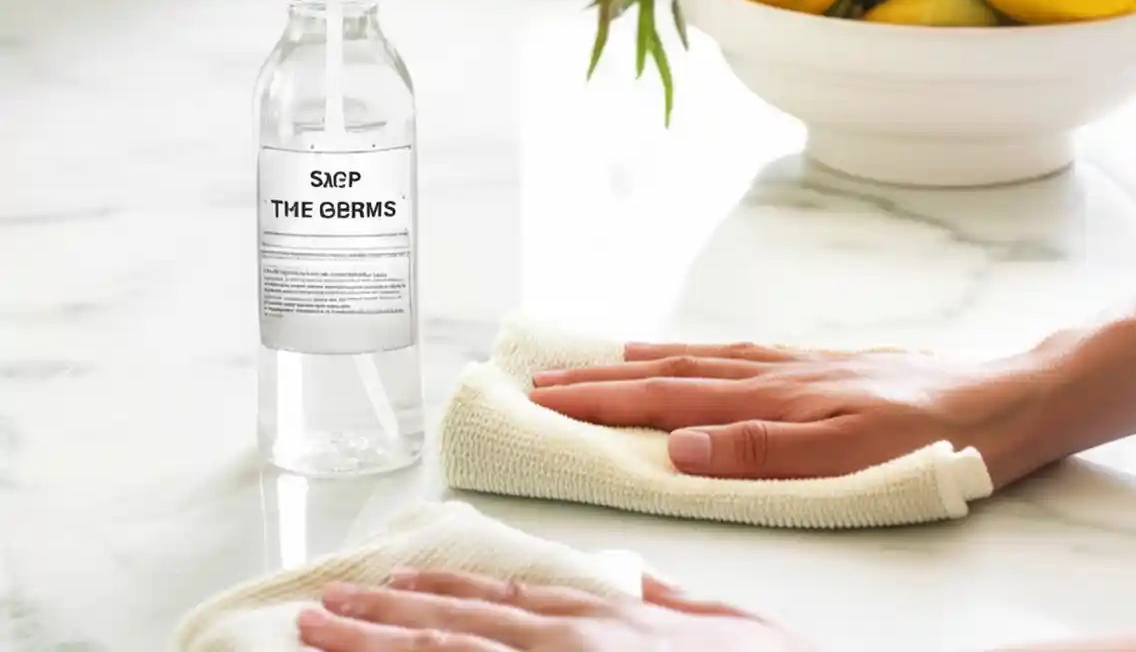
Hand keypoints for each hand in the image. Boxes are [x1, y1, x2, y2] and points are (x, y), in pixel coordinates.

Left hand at [296, 569, 807, 651]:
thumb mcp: (728, 627)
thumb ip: (672, 601)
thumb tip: (636, 580)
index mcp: (605, 623)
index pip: (503, 598)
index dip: (439, 590)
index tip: (391, 584)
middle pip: (456, 631)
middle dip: (380, 620)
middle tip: (319, 611)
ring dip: (378, 650)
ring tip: (319, 637)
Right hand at [530, 341, 1049, 487]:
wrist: (1002, 400)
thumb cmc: (929, 437)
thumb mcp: (850, 457)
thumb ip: (763, 452)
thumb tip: (680, 445)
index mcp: (772, 398)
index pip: (667, 398)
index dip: (603, 399)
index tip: (546, 397)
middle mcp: (774, 373)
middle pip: (671, 371)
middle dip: (604, 376)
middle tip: (545, 376)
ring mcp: (796, 365)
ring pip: (700, 357)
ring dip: (642, 360)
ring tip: (600, 358)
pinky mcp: (820, 365)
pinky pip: (738, 352)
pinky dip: (697, 351)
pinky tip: (693, 354)